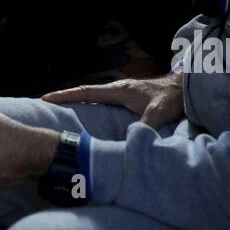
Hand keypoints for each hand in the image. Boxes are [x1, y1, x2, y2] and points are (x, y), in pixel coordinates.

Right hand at [43, 71, 184, 127]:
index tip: (45, 97)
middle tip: (45, 105)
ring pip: (93, 98)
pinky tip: (88, 116)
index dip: (66, 95)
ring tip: (60, 112)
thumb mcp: (159, 111)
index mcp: (118, 90)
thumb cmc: (171, 97)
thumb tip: (129, 141)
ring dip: (77, 103)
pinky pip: (103, 103)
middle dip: (65, 98)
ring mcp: (121, 94)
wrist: (184, 87)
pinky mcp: (127, 99)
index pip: (86, 92)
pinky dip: (91, 107)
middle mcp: (116, 90)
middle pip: (85, 94)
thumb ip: (145, 125)